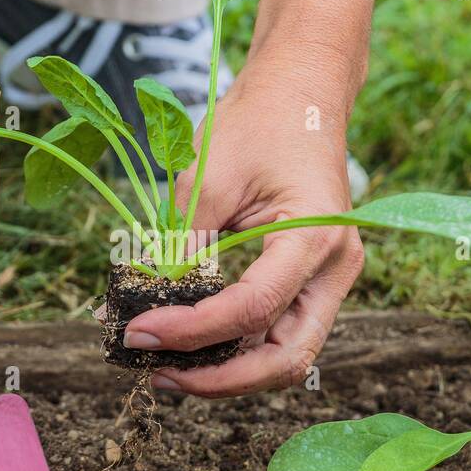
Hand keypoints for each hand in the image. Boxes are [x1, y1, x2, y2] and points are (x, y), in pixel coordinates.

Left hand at [123, 61, 363, 395]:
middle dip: (220, 378)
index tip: (136, 332)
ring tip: (165, 364)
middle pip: (286, 358)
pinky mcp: (311, 283)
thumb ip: (180, 245)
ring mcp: (329, 280)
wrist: (300, 92)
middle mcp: (335, 268)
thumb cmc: (258, 122)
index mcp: (316, 235)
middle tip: (157, 373)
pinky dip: (234, 347)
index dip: (191, 331)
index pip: (253, 308)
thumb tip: (136, 307)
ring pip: (284, 356)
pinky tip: (189, 343)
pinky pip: (276, 332)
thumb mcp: (208, 178)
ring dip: (227, 371)